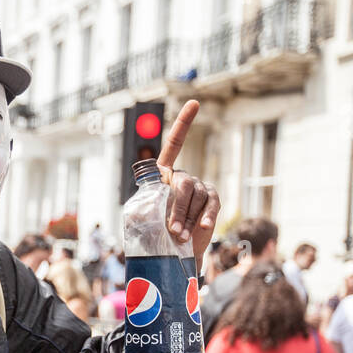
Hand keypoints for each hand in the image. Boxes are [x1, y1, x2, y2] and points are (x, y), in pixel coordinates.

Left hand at [156, 99, 220, 270]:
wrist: (175, 249)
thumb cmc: (154, 232)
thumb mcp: (140, 218)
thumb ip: (141, 207)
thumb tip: (146, 205)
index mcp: (162, 175)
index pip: (174, 145)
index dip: (185, 124)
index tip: (196, 103)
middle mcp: (182, 177)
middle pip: (184, 183)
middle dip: (178, 207)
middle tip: (173, 230)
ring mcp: (199, 188)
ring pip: (198, 196)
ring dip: (188, 217)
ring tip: (179, 236)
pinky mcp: (211, 201)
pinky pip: (212, 203)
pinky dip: (207, 216)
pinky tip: (204, 227)